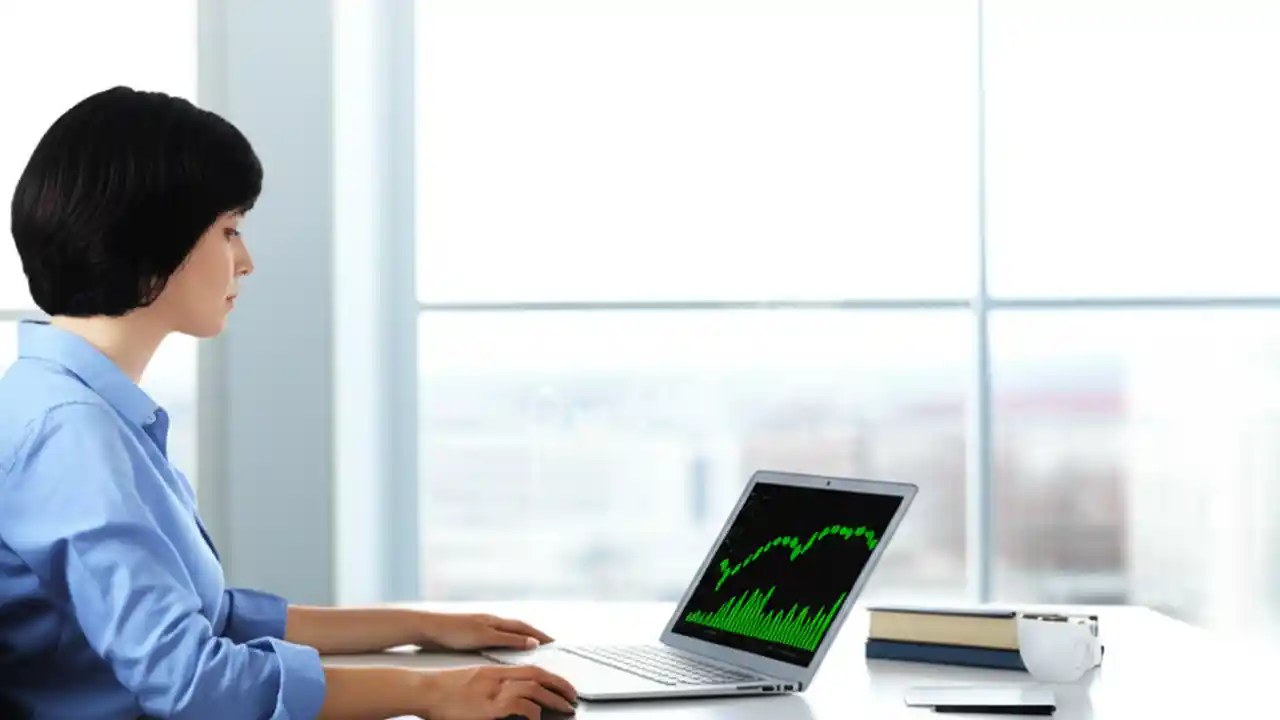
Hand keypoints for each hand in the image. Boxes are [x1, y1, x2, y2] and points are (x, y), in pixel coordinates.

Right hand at [417, 664, 577, 719]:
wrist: (423, 690)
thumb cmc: (443, 690)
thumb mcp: (473, 683)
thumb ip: (493, 688)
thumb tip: (512, 699)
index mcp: (495, 672)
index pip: (531, 670)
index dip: (552, 678)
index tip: (565, 686)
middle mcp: (497, 679)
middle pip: (537, 677)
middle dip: (560, 687)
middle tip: (573, 698)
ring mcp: (492, 693)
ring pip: (533, 690)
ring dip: (553, 700)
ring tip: (565, 709)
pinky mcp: (487, 708)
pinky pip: (518, 707)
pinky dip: (531, 712)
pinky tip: (537, 718)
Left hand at [418, 612, 555, 651]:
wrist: (428, 628)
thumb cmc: (453, 632)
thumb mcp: (485, 637)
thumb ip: (509, 640)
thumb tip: (532, 642)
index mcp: (496, 622)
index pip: (525, 628)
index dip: (540, 635)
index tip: (554, 642)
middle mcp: (491, 622)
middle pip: (518, 628)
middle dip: (534, 634)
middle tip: (548, 643)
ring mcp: (481, 626)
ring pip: (507, 631)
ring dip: (521, 636)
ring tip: (531, 644)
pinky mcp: (472, 633)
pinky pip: (497, 636)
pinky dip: (507, 640)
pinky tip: (504, 646)